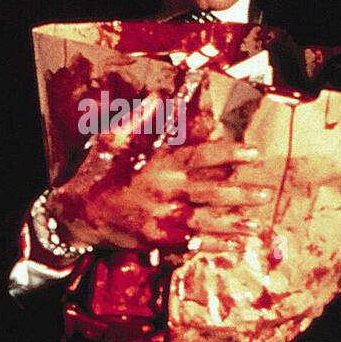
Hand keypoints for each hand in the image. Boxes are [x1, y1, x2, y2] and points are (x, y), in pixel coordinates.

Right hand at [49, 130, 274, 252]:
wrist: (75, 214)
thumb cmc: (96, 175)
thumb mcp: (112, 140)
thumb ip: (138, 119)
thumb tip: (157, 95)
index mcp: (159, 164)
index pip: (203, 156)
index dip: (230, 153)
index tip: (254, 152)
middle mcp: (166, 190)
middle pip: (212, 191)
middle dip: (242, 193)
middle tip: (265, 193)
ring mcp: (163, 218)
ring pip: (207, 219)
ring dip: (234, 223)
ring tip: (256, 226)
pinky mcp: (158, 239)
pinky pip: (193, 243)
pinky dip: (215, 245)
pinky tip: (234, 247)